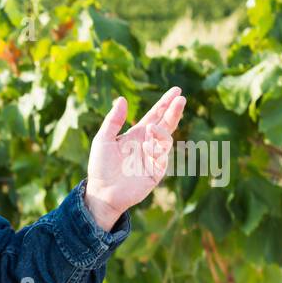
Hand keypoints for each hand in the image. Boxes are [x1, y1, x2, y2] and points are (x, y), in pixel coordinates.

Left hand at [85, 86, 186, 230]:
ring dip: (162, 130)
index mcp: (136, 134)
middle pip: (166, 123)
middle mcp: (148, 143)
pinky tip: (147, 146)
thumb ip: (113, 120)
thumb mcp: (103, 140)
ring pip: (166, 138)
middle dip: (174, 111)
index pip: (155, 115)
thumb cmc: (100, 166)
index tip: (176, 91)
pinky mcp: (157, 171)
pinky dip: (156, 149)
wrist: (102, 192)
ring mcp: (154, 157)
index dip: (165, 103)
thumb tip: (122, 99)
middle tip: (181, 98)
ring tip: (151, 128)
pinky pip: (162, 156)